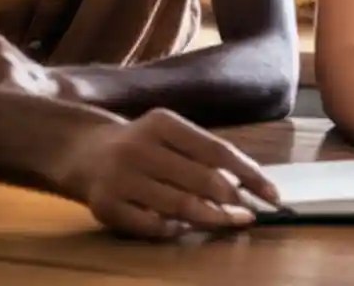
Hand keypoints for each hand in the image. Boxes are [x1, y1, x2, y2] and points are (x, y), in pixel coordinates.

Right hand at [53, 108, 280, 239]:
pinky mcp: (104, 206)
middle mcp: (139, 147)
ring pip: (180, 205)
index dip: (250, 175)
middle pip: (201, 180)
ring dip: (212, 218)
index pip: (218, 151)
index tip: (273, 195)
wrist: (80, 151)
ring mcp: (119, 177)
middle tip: (251, 215)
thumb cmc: (142, 145)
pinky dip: (173, 230)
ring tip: (229, 223)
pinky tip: (182, 228)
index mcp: (162, 123)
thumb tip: (252, 184)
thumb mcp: (170, 136)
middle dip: (234, 201)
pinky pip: (151, 226)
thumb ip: (204, 154)